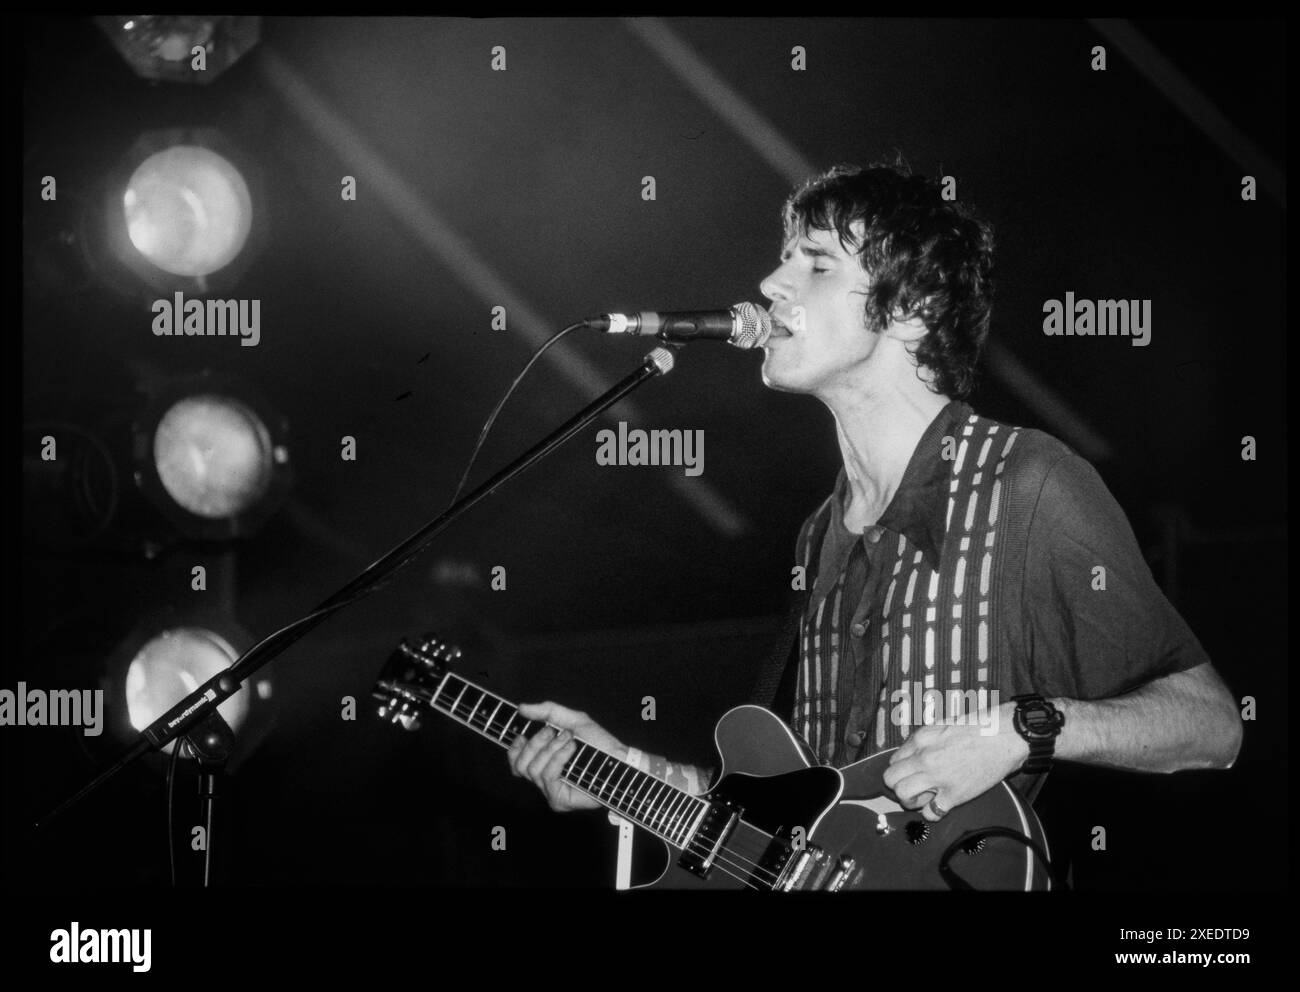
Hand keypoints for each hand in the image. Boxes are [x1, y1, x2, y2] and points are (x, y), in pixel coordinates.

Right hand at [507, 701, 626, 811]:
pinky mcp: (559, 800)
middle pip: (521, 765)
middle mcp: (545, 779)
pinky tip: (572, 749)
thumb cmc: (600, 743)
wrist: (620, 759)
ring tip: (570, 740)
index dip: (514, 750)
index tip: (522, 735)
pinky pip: (547, 776)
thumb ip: (547, 712)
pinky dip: (559, 757)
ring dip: (551, 749)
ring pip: (533, 769)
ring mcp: (551, 791)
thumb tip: (522, 708)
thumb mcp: (573, 719)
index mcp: (545, 763)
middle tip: (554, 732)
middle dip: (536, 743)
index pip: (515, 763)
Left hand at [882, 702, 1028, 821]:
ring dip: (911, 799)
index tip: (910, 772)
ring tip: (924, 796)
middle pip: (891, 779)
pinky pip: (930, 813)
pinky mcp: (955, 795)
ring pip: (903, 796)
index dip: (900, 769)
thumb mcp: (943, 724)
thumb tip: (911, 753)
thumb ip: (923, 739)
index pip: (893, 761)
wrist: (1005, 735)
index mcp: (921, 739)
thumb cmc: (979, 726)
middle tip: (912, 786)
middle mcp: (925, 758)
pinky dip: (932, 812)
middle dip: (898, 785)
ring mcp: (938, 778)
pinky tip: (940, 804)